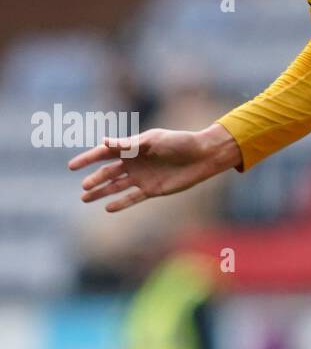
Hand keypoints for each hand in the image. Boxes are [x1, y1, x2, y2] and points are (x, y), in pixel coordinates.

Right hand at [68, 122, 240, 212]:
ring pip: (116, 186)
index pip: (104, 153)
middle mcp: (134, 163)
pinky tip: (107, 207)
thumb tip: (104, 142)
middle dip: (94, 179)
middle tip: (83, 187)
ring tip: (85, 198)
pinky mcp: (152, 190)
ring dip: (101, 192)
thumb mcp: (153, 141)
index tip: (72, 166)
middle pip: (108, 172)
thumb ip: (129, 145)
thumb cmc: (178, 143)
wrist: (201, 156)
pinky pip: (132, 197)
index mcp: (132, 147)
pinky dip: (121, 202)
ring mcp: (142, 177)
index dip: (88, 159)